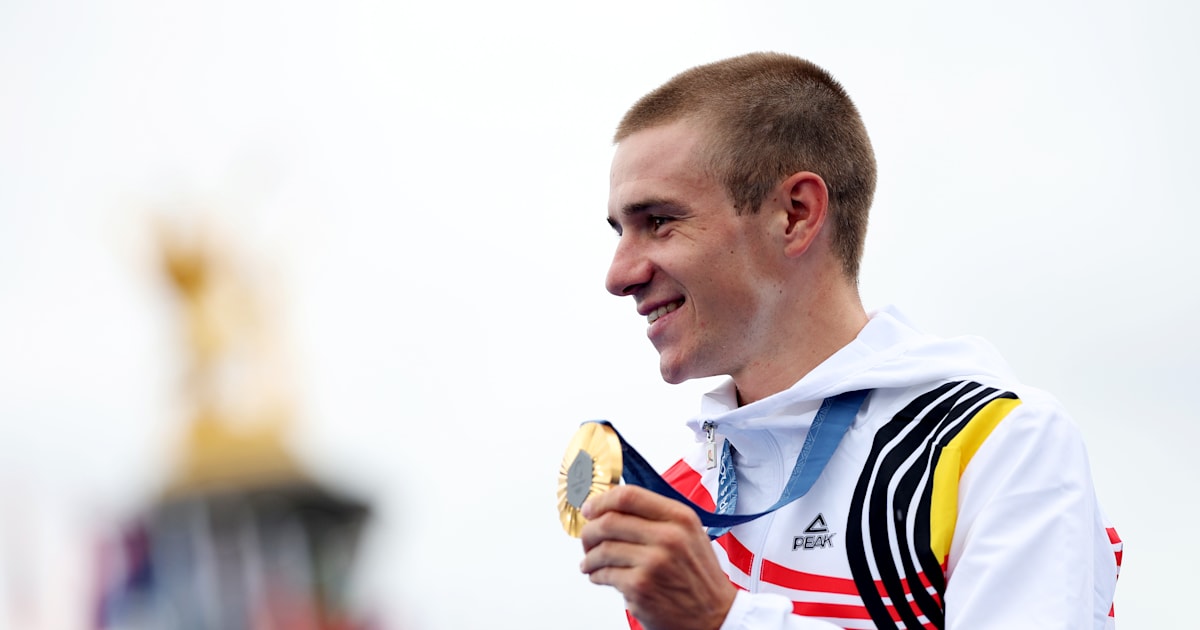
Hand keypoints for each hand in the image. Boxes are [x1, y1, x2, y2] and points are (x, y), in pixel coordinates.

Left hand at [579, 485, 735, 629]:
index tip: (590, 508)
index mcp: (680, 518)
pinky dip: (596, 575)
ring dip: (590, 557)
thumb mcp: (690, 535)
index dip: (602, 500)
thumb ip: (658, 518)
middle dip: (590, 531)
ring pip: (603, 549)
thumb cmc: (699, 577)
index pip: (630, 496)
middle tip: (586, 539)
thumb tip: (613, 509)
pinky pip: (605, 574)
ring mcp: (653, 562)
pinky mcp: (641, 587)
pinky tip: (600, 576)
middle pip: (609, 521)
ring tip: (590, 562)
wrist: (715, 616)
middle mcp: (669, 537)